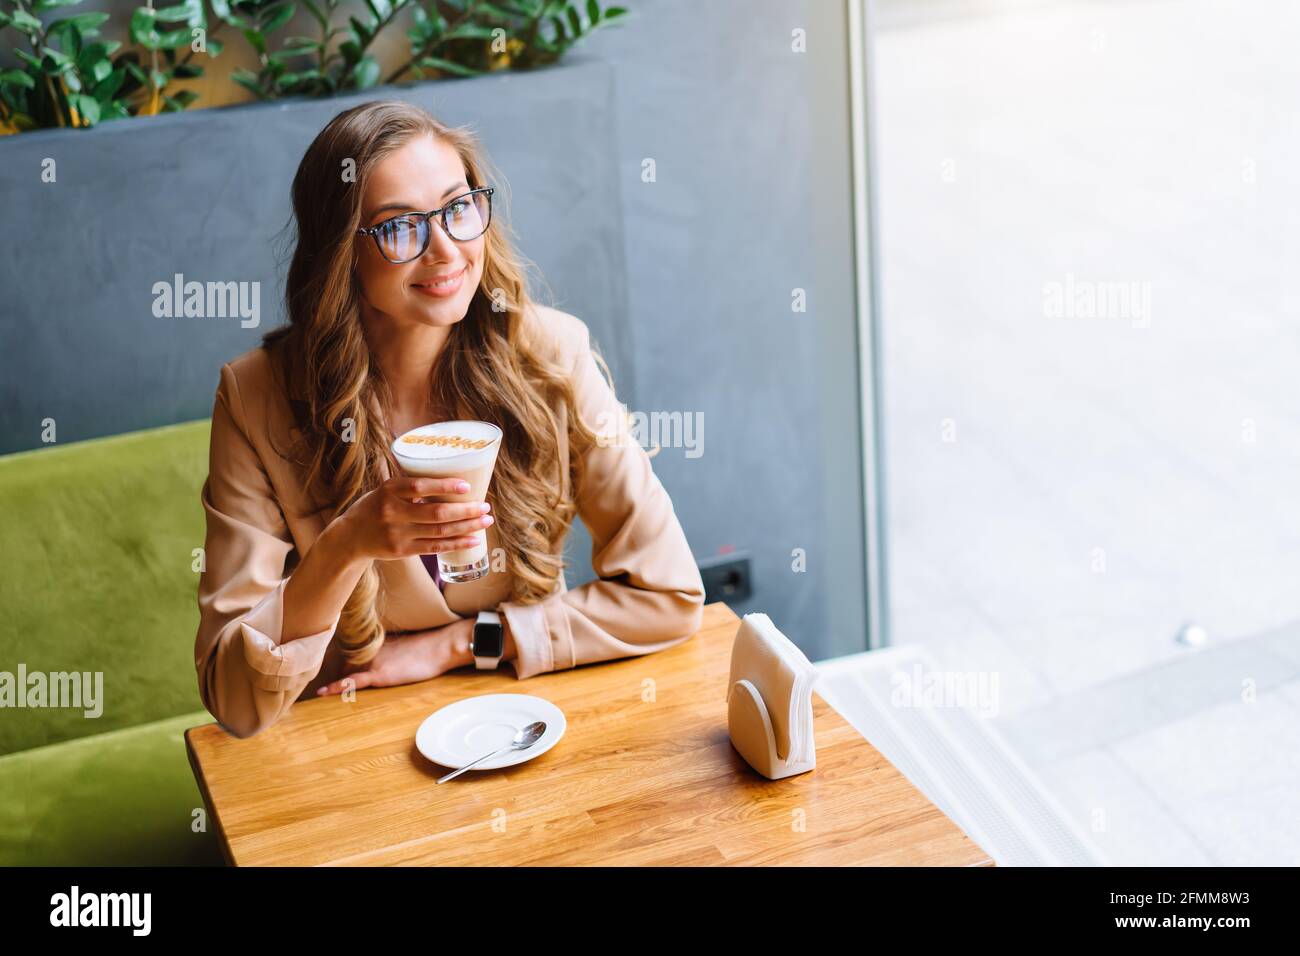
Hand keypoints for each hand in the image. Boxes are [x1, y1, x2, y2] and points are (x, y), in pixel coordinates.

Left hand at [315, 618, 474, 694]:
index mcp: (375, 644)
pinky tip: (327, 692)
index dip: (334, 657)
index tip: (318, 661)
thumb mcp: (405, 648)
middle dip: (327, 667)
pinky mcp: (380, 674)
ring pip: (344, 669)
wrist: (440, 647)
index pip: (348, 650)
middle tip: (308, 680)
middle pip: (342, 660)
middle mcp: (370, 651)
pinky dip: (341, 686)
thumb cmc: (428, 648)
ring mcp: (374, 663)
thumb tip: (389, 657)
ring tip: (309, 688)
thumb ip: (391, 651)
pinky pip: (356, 681)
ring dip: (329, 678)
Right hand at [332, 475, 492, 562]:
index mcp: (389, 490)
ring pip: (440, 532)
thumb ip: (411, 487)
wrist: (350, 537)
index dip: (445, 486)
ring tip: (486, 521)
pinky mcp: (402, 551)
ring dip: (467, 527)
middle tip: (486, 507)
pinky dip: (457, 543)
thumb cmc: (375, 507)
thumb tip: (451, 479)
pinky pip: (435, 548)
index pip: (420, 487)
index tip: (467, 486)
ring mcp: (397, 534)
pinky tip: (473, 539)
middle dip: (465, 511)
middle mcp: (392, 512)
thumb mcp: (386, 490)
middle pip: (436, 513)